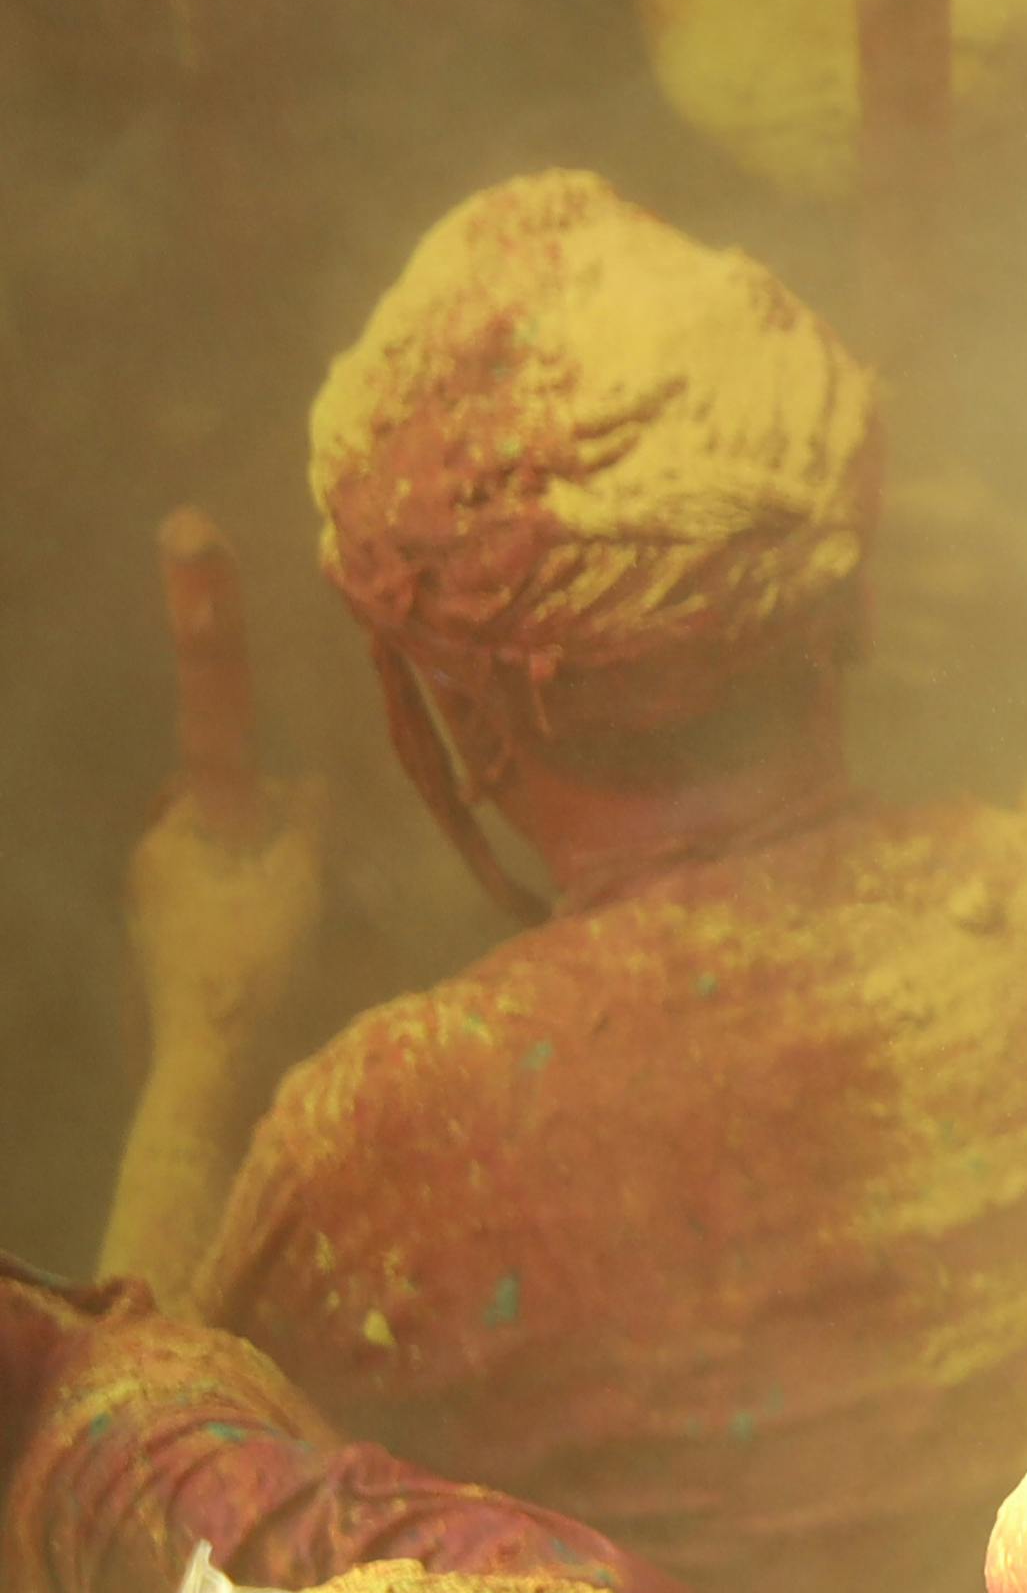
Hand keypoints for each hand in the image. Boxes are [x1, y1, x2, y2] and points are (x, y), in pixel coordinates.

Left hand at [126, 510, 320, 1049]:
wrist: (199, 1066)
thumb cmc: (256, 972)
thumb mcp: (303, 889)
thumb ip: (305, 825)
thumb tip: (307, 777)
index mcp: (201, 806)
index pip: (216, 696)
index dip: (207, 610)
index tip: (188, 525)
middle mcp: (162, 831)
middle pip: (225, 787)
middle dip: (260, 815)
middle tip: (288, 885)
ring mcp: (152, 878)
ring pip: (223, 841)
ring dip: (255, 869)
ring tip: (280, 935)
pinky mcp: (159, 919)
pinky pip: (216, 886)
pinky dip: (245, 904)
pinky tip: (265, 952)